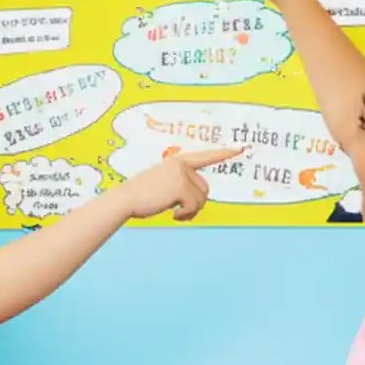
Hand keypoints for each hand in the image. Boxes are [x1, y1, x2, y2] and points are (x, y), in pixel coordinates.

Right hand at [116, 148, 243, 220]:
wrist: (125, 199)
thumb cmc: (141, 196)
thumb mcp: (164, 184)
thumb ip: (181, 184)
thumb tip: (200, 199)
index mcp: (177, 161)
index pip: (205, 156)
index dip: (223, 153)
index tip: (239, 149)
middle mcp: (181, 164)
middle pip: (205, 188)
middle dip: (195, 204)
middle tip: (181, 212)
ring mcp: (181, 174)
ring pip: (201, 199)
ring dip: (190, 211)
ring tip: (175, 213)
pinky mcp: (180, 185)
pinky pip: (194, 206)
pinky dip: (185, 215)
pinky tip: (173, 215)